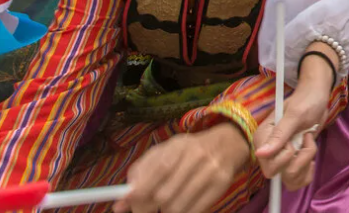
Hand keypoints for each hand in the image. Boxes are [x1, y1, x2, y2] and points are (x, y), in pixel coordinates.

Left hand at [115, 123, 245, 212]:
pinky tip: (182, 205)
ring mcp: (211, 172)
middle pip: (164, 194)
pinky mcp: (222, 186)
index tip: (126, 202)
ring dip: (166, 211)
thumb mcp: (165, 152)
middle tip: (144, 210)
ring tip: (166, 205)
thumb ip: (141, 174)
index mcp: (179, 145)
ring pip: (176, 207)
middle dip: (148, 208)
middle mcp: (197, 156)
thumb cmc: (188, 150)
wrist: (228, 143)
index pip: (159, 169)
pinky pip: (194, 211)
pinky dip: (183, 212)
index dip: (141, 188)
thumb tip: (120, 205)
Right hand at [255, 54, 333, 189]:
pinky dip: (307, 173)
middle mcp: (269, 151)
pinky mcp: (292, 161)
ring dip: (305, 164)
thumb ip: (279, 135)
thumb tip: (260, 154)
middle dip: (298, 161)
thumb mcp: (295, 115)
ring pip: (289, 180)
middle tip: (305, 140)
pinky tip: (311, 159)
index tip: (295, 139)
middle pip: (277, 175)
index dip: (285, 156)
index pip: (268, 165)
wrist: (317, 97)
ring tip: (309, 144)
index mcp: (263, 138)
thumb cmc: (306, 101)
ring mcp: (281, 157)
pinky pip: (297, 181)